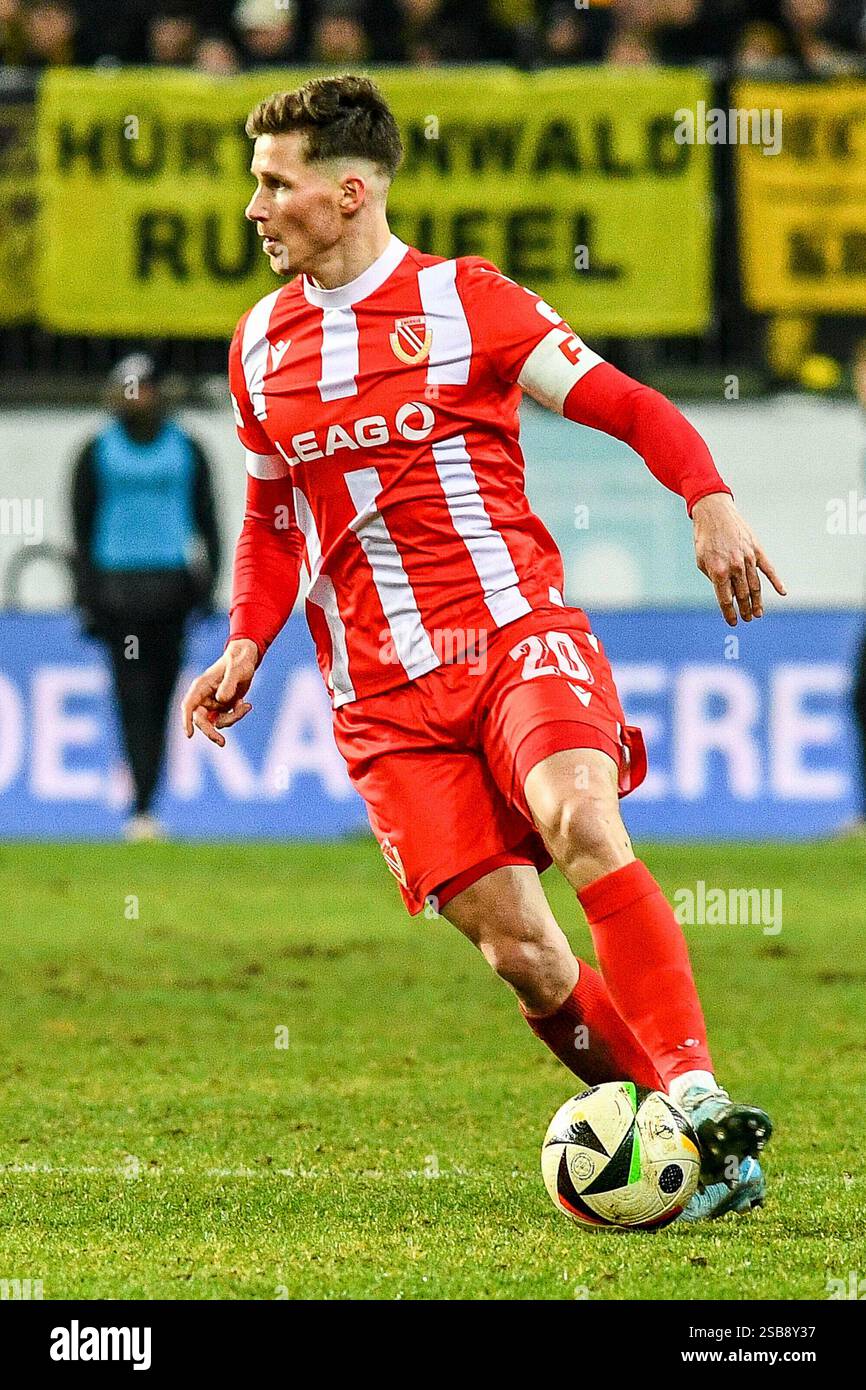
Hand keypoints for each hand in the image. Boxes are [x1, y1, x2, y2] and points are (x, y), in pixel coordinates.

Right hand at [181, 638, 258, 745]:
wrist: (246, 659)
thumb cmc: (239, 661)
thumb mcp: (237, 670)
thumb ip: (229, 683)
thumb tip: (221, 699)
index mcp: (201, 686)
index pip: (188, 705)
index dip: (186, 721)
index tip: (189, 735)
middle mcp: (204, 696)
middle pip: (200, 720)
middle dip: (211, 732)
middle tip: (222, 743)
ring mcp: (212, 703)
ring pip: (217, 722)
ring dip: (232, 718)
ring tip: (245, 706)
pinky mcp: (222, 707)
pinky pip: (227, 719)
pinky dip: (237, 715)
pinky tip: (246, 704)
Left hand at [692, 493, 786, 625]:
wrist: (714, 513)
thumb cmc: (705, 538)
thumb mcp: (701, 561)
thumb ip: (713, 577)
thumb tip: (725, 590)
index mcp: (718, 571)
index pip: (725, 599)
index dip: (729, 613)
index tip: (733, 622)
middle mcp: (734, 567)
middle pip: (742, 595)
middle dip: (745, 609)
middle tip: (747, 619)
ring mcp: (747, 558)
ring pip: (755, 586)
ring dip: (757, 602)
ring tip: (758, 614)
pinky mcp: (756, 550)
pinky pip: (768, 569)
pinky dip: (776, 582)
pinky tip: (782, 592)